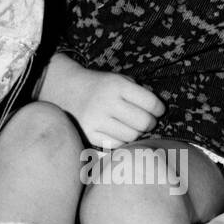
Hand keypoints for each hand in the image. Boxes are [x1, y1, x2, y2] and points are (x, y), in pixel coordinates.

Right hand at [39, 52, 162, 147]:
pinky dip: (121, 140)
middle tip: (147, 122)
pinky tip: (117, 132)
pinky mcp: (87, 133)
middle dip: (150, 123)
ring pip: (131, 136)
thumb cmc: (99, 85)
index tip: (158, 110)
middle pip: (143, 122)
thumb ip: (138, 92)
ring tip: (131, 126)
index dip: (159, 109)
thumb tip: (158, 113)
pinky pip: (115, 144)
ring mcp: (95, 119)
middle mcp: (106, 101)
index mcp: (116, 85)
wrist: (64, 88)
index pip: (151, 103)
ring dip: (135, 133)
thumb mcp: (118, 79)